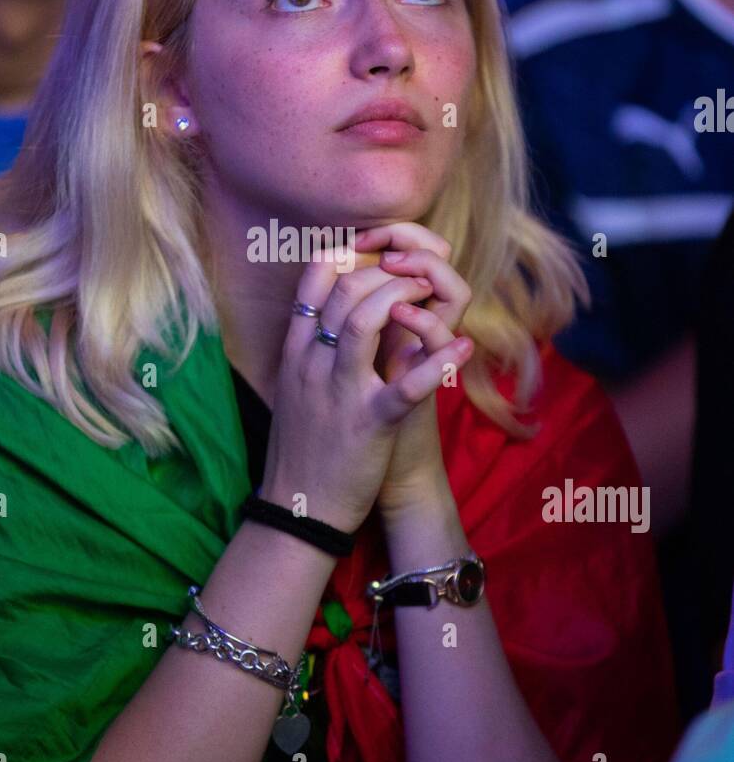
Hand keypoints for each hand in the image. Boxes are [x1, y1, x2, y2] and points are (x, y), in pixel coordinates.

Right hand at [261, 247, 462, 534]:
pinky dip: (440, 362)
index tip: (382, 254)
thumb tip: (340, 312)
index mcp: (296, 351)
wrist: (299, 509)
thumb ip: (314, 348)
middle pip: (346, 288)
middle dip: (388, 268)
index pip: (315, 279)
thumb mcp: (296, 387)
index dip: (352, 253)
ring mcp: (340, 390)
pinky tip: (465, 347)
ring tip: (431, 292)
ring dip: (406, 296)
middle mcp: (313, 362)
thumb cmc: (303, 446)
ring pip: (367, 319)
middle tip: (418, 273)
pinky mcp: (371, 423)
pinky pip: (409, 386)